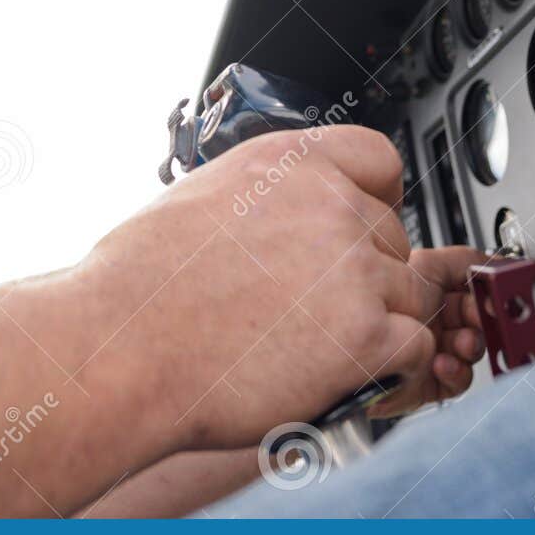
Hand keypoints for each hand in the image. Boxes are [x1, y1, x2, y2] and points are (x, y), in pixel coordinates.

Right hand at [74, 124, 481, 450]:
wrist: (120, 350)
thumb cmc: (139, 287)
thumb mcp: (203, 197)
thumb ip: (267, 198)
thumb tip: (287, 216)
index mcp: (290, 161)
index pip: (380, 160)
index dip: (375, 200)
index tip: (360, 228)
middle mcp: (330, 204)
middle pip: (393, 236)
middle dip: (366, 274)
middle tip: (315, 311)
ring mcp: (353, 269)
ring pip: (408, 294)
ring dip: (378, 323)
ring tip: (319, 348)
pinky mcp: (364, 335)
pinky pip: (415, 346)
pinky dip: (389, 367)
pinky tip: (346, 374)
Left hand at [369, 247, 486, 416]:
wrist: (343, 350)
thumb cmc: (373, 301)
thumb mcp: (423, 268)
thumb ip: (461, 261)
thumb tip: (495, 259)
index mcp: (436, 288)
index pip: (477, 286)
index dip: (492, 287)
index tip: (501, 287)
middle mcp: (438, 319)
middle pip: (481, 319)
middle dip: (486, 318)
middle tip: (485, 315)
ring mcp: (436, 348)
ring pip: (473, 350)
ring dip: (472, 345)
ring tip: (462, 341)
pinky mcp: (431, 380)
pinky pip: (458, 380)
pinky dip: (456, 371)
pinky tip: (442, 363)